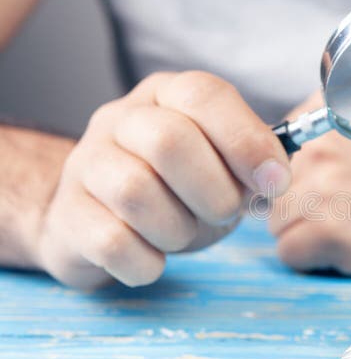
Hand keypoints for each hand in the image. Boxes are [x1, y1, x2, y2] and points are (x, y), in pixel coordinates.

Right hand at [36, 71, 291, 288]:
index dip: (247, 140)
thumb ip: (253, 162)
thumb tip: (274, 175)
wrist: (98, 221)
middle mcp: (120, 119)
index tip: (275, 182)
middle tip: (225, 214)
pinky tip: (154, 258)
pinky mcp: (66, 216)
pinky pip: (112, 243)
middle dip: (215, 191)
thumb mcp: (222, 167)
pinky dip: (148, 262)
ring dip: (179, 228)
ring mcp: (85, 164)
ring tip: (183, 234)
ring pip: (136, 193)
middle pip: (168, 141)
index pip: (204, 95)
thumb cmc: (176, 190)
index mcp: (167, 95)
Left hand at [269, 92, 350, 274]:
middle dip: (299, 203)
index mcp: (323, 116)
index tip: (322, 182)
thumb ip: (326, 131)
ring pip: (278, 223)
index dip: (296, 173)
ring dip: (304, 231)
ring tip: (346, 227)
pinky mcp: (330, 233)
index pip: (274, 151)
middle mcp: (315, 149)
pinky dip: (311, 257)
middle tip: (341, 209)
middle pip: (273, 189)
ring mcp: (321, 192)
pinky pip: (290, 253)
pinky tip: (345, 247)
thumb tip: (280, 156)